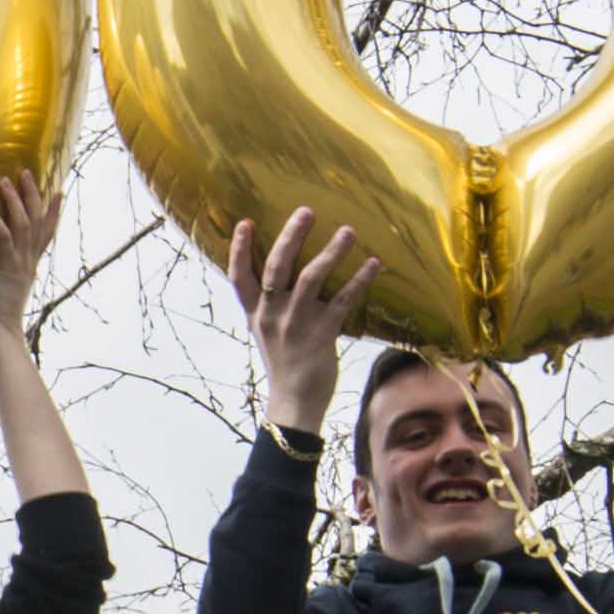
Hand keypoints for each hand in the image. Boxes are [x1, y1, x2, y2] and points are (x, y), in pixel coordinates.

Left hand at [0, 167, 58, 333]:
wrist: (0, 332)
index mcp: (28, 264)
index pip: (45, 232)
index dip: (52, 212)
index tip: (57, 191)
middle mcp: (29, 260)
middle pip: (37, 220)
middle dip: (33, 194)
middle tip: (27, 172)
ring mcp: (21, 262)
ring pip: (24, 223)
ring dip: (16, 199)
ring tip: (7, 179)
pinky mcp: (9, 267)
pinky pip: (3, 237)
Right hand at [230, 211, 377, 437]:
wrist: (294, 402)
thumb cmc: (284, 363)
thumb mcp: (266, 331)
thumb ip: (269, 304)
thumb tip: (280, 274)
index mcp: (256, 313)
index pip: (239, 278)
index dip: (240, 250)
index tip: (245, 222)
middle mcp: (272, 314)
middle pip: (277, 267)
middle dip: (291, 237)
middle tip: (306, 211)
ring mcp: (297, 323)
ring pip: (311, 278)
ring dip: (331, 252)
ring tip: (348, 231)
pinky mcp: (322, 333)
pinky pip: (343, 301)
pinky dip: (359, 280)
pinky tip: (373, 264)